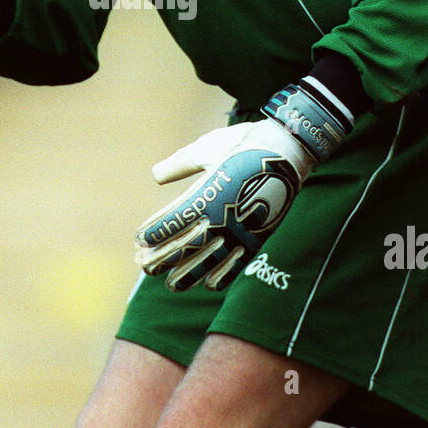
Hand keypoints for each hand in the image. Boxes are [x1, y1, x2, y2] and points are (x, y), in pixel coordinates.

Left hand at [135, 84, 350, 291]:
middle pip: (186, 246)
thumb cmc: (243, 143)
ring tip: (170, 284)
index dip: (154, 233)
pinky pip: (239, 262)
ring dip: (187, 274)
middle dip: (162, 257)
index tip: (139, 239)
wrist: (288, 148)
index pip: (172, 221)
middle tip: (144, 265)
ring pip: (210, 261)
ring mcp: (242, 229)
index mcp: (206, 193)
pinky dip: (223, 275)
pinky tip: (208, 284)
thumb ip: (179, 164)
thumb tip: (156, 176)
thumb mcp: (206, 148)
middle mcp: (223, 216)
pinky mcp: (259, 236)